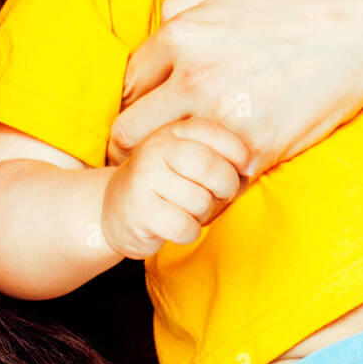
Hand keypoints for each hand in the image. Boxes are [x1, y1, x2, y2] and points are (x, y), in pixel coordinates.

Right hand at [100, 116, 249, 259]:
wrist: (113, 210)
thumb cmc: (168, 187)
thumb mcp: (192, 164)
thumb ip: (222, 160)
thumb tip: (249, 170)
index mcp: (175, 132)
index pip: (215, 133)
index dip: (239, 153)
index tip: (245, 169)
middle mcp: (157, 148)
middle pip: (209, 166)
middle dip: (227, 186)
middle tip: (222, 195)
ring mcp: (144, 177)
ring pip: (199, 200)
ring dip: (205, 213)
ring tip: (191, 210)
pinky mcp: (140, 209)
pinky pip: (184, 226)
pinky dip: (190, 232)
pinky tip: (179, 227)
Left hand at [106, 0, 362, 177]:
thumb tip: (162, 23)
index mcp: (182, 36)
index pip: (128, 82)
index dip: (135, 99)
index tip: (146, 111)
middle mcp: (192, 80)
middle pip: (130, 128)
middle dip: (135, 140)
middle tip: (149, 149)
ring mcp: (224, 118)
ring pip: (165, 162)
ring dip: (169, 167)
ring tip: (179, 171)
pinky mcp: (257, 149)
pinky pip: (213, 182)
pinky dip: (210, 185)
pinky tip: (217, 179)